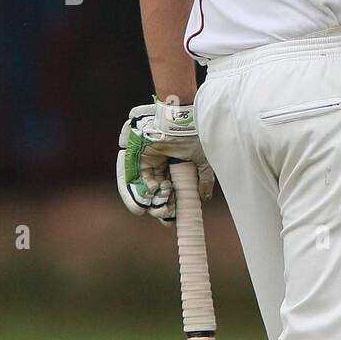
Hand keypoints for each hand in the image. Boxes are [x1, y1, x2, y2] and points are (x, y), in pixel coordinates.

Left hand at [116, 98, 213, 224]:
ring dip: (151, 200)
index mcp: (179, 167)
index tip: (175, 218)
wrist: (182, 120)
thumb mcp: (204, 162)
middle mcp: (164, 166)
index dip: (174, 206)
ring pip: (148, 187)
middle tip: (165, 215)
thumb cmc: (195, 137)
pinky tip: (149, 197)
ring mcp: (151, 162)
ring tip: (156, 210)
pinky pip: (136, 177)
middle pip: (160, 192)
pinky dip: (141, 189)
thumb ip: (204, 180)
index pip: (175, 191)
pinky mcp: (139, 157)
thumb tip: (204, 199)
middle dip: (162, 206)